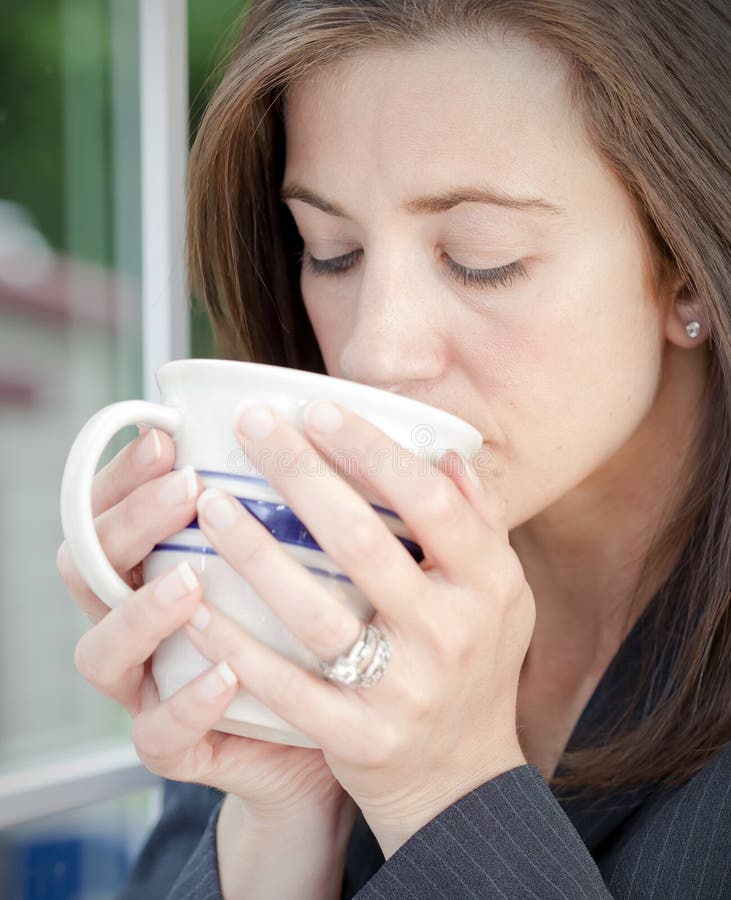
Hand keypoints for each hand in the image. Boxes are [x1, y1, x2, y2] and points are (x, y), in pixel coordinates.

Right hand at [56, 427, 347, 824]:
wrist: (327, 728)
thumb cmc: (311, 627)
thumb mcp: (305, 557)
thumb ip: (295, 502)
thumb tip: (322, 424)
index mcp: (153, 566)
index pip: (107, 511)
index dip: (125, 473)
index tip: (167, 436)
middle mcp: (137, 622)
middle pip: (91, 568)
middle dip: (131, 522)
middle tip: (187, 490)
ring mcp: (148, 686)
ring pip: (101, 652)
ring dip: (141, 612)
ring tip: (190, 580)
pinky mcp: (177, 744)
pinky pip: (158, 732)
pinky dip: (189, 699)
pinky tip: (228, 673)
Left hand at [184, 401, 533, 856]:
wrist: (464, 781)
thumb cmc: (474, 665)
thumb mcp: (501, 593)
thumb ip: (478, 521)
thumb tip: (448, 450)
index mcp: (489, 586)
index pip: (431, 501)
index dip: (372, 451)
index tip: (319, 409)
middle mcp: (452, 633)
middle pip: (365, 541)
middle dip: (301, 474)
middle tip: (252, 426)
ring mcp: (404, 690)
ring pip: (315, 610)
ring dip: (254, 551)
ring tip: (209, 503)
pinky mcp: (357, 738)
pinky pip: (285, 686)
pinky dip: (234, 646)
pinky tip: (193, 606)